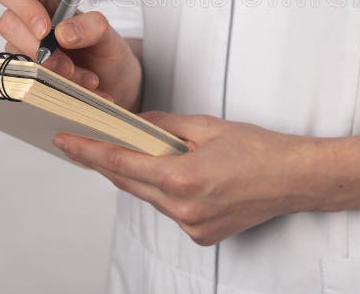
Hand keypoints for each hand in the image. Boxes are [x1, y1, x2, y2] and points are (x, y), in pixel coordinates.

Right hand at [0, 0, 141, 110]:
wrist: (115, 84)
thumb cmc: (106, 51)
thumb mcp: (108, 35)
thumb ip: (92, 26)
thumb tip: (64, 32)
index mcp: (46, 3)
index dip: (23, 7)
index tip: (45, 30)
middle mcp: (28, 26)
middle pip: (7, 25)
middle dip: (38, 49)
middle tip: (68, 66)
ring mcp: (24, 53)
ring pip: (17, 59)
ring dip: (52, 75)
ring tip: (86, 82)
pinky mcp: (27, 78)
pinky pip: (29, 85)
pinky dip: (58, 92)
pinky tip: (83, 94)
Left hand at [53, 113, 316, 245]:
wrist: (294, 178)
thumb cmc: (259, 150)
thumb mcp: (207, 126)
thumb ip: (164, 126)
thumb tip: (135, 125)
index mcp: (181, 177)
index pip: (119, 163)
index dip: (87, 151)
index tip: (66, 142)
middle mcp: (182, 207)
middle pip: (128, 183)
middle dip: (106, 163)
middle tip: (84, 143)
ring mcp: (192, 225)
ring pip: (149, 197)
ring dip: (138, 176)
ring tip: (136, 153)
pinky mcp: (201, 235)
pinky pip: (169, 210)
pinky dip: (164, 192)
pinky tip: (173, 175)